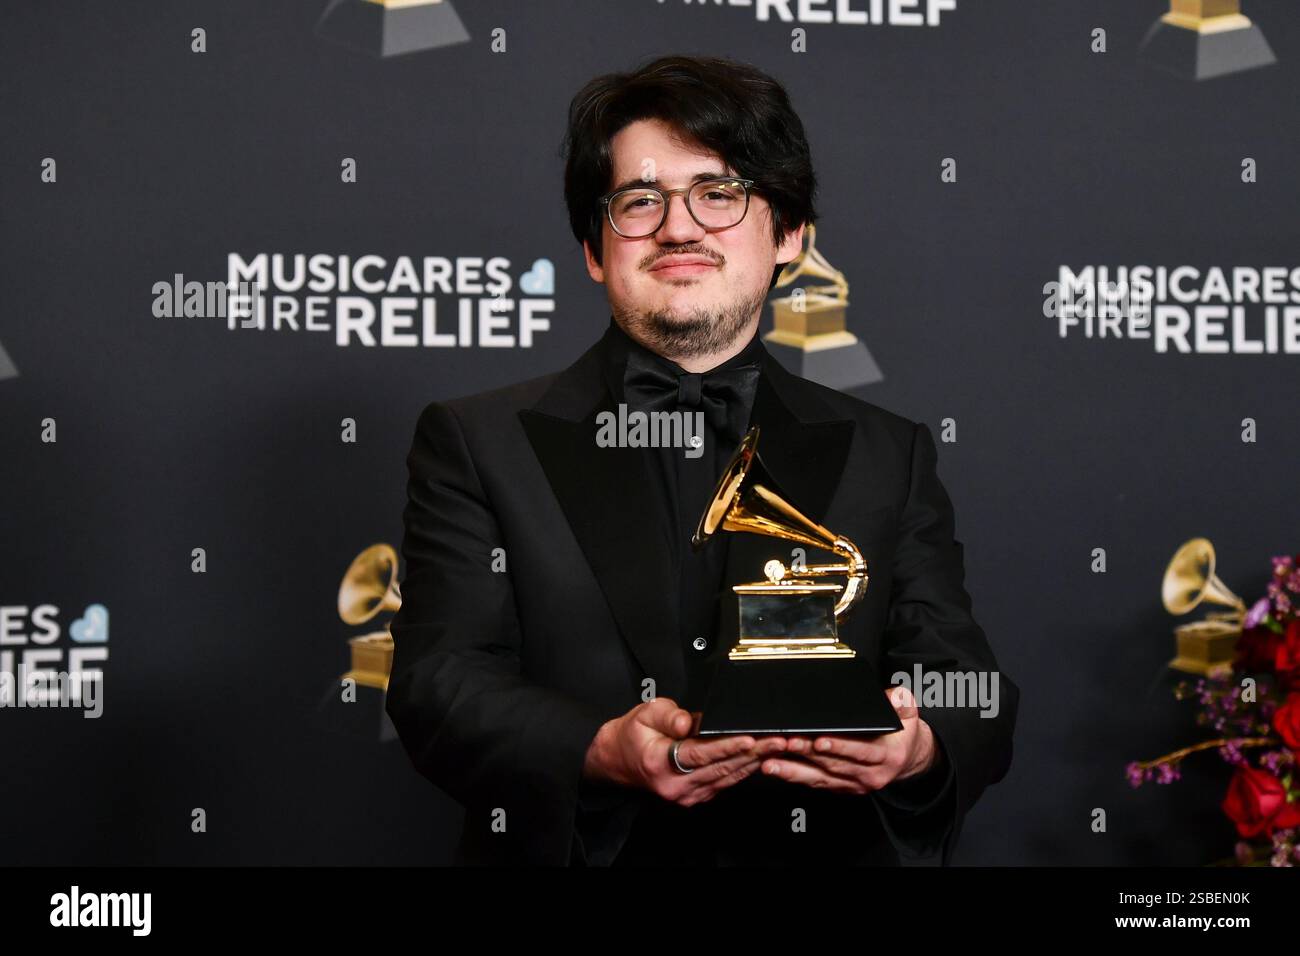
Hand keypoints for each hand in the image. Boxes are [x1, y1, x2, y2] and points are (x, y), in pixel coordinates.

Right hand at [583, 697, 788, 806]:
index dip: (726, 746)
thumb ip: (667, 714)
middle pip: (720, 767)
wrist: (618, 760)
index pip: (699, 754)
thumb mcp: (645, 713)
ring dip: (755, 762)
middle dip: (753, 753)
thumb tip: (687, 721)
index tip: (750, 738)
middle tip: (779, 740)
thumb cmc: (633, 734)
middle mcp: (675, 784)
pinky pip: (724, 783)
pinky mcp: (696, 796)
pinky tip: (761, 759)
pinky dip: (744, 770)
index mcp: (660, 762)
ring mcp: (687, 794)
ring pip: (727, 777)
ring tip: (777, 747)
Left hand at [757, 685, 936, 793]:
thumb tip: (892, 695)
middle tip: (786, 744)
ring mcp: (855, 784)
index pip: (861, 752)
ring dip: (794, 770)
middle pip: (834, 765)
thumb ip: (901, 702)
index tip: (819, 740)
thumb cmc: (902, 733)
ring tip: (771, 763)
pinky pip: (817, 783)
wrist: (907, 758)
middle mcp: (870, 775)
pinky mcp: (842, 788)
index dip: (839, 746)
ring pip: (821, 778)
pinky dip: (796, 777)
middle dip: (807, 755)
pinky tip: (777, 769)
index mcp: (886, 756)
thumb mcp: (909, 713)